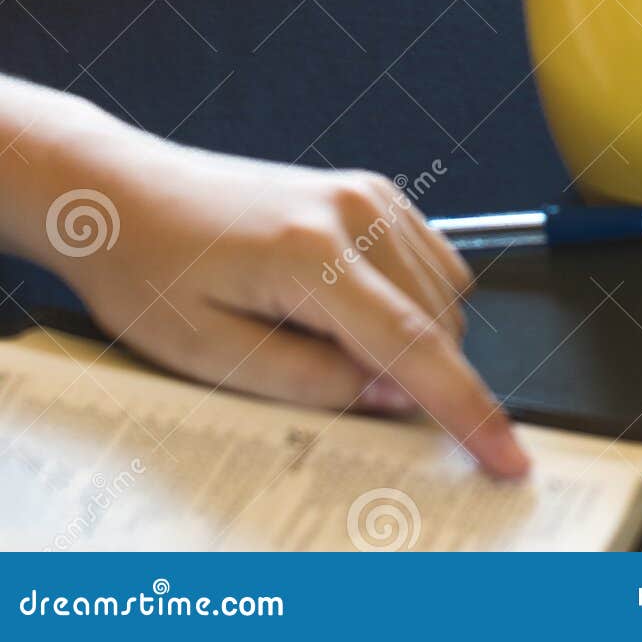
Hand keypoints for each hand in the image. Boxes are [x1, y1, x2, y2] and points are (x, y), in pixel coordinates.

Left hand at [17, 93, 527, 477]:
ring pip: (445, 293)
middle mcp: (354, 211)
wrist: (124, 194)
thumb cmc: (149, 271)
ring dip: (419, 341)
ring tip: (327, 346)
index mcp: (312, 253)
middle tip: (342, 397)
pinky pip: (429, 261)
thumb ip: (310, 382)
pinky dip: (415, 304)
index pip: (414, 347)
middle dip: (421, 380)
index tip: (509, 458)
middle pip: (439, 322)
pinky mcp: (369, 191)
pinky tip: (352, 316)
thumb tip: (390, 396)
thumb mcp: (208, 356)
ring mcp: (367, 194)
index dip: (469, 412)